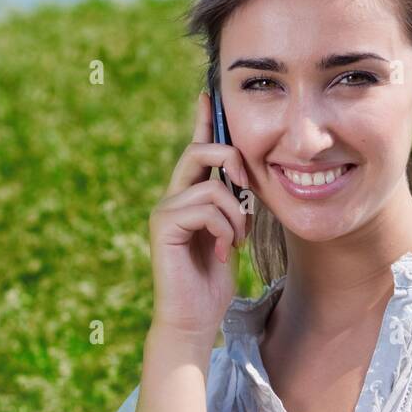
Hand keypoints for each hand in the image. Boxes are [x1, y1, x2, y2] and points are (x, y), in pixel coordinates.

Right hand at [147, 90, 252, 344]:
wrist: (194, 317)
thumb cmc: (213, 280)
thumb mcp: (232, 234)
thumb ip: (233, 205)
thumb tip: (245, 179)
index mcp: (189, 195)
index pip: (197, 149)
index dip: (204, 121)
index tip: (209, 94)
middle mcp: (173, 196)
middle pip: (201, 151)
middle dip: (233, 162)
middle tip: (247, 189)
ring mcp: (166, 209)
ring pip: (213, 186)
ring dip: (236, 216)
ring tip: (235, 242)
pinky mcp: (165, 224)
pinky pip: (206, 208)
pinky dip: (225, 230)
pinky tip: (222, 253)